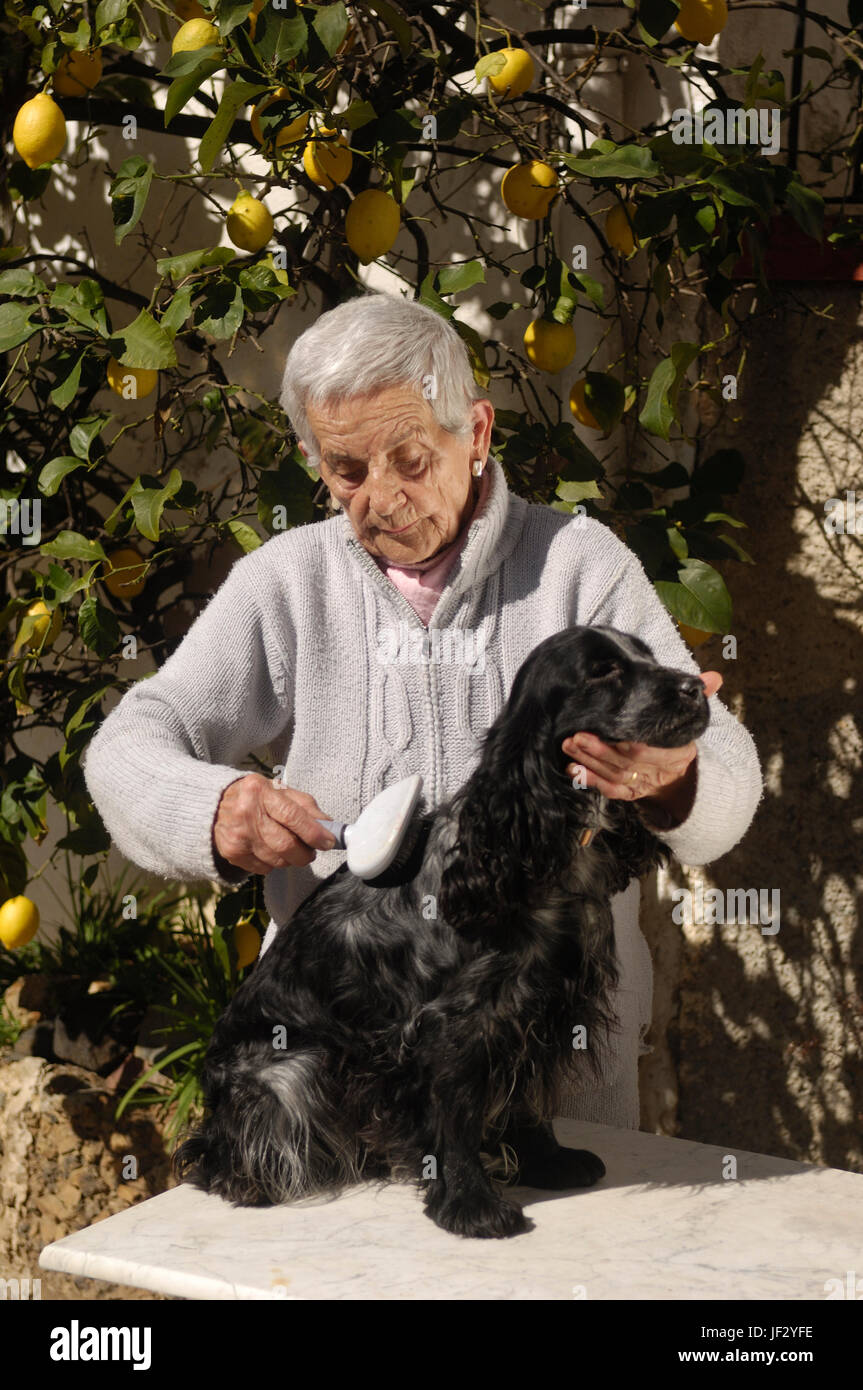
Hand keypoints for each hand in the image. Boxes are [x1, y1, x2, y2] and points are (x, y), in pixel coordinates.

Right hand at [213, 774, 337, 876]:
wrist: (215, 806)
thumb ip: (306, 807)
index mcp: (260, 791)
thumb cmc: (256, 798)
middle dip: (305, 853)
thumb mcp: (280, 792)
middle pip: (285, 844)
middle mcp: (246, 813)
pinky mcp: (231, 852)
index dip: (314, 833)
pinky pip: (263, 868)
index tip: (328, 842)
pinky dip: (273, 864)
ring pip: (276, 860)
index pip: (292, 816)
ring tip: (291, 850)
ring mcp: (237, 835)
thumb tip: (329, 826)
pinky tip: (270, 851)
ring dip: (291, 860)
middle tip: (311, 852)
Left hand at [561, 671, 721, 820]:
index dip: (624, 744)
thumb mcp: (691, 720)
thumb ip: (700, 699)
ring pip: (613, 776)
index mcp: (677, 754)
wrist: (683, 777)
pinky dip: (591, 781)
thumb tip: (714, 677)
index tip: (604, 728)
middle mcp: (659, 773)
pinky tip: (573, 769)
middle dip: (597, 750)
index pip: (646, 751)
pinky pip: (609, 791)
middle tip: (574, 736)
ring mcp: (644, 785)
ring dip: (588, 762)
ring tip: (568, 746)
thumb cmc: (679, 741)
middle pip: (624, 763)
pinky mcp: (630, 794)